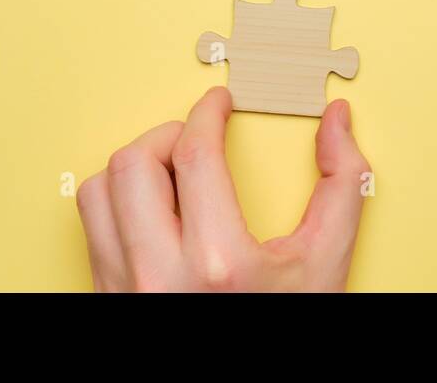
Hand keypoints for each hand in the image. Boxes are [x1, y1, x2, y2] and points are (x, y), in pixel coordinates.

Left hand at [77, 87, 369, 290]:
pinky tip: (154, 208)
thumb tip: (337, 123)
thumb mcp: (326, 266)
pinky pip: (92, 228)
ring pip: (98, 192)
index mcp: (219, 263)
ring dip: (134, 167)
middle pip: (134, 163)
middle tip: (195, 136)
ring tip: (170, 170)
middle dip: (167, 134)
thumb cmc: (284, 333)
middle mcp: (159, 277)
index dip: (207, 112)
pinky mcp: (106, 298)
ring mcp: (124, 290)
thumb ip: (343, 186)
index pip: (194, 153)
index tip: (217, 104)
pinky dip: (118, 203)